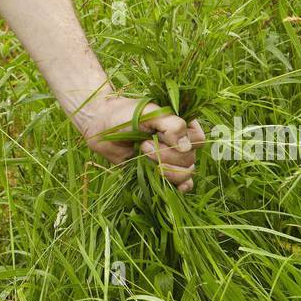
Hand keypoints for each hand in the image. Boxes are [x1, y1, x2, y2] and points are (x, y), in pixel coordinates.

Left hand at [72, 90, 204, 192]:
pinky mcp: (160, 173)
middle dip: (166, 155)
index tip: (159, 135)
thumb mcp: (149, 113)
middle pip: (190, 159)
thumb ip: (171, 124)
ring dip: (166, 168)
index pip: (198, 140)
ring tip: (144, 154)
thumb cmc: (125, 115)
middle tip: (143, 144)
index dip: (182, 143)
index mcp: (181, 126)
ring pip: (185, 174)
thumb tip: (186, 146)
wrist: (102, 126)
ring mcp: (171, 159)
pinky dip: (180, 187)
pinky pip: (180, 185)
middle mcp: (180, 143)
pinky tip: (175, 187)